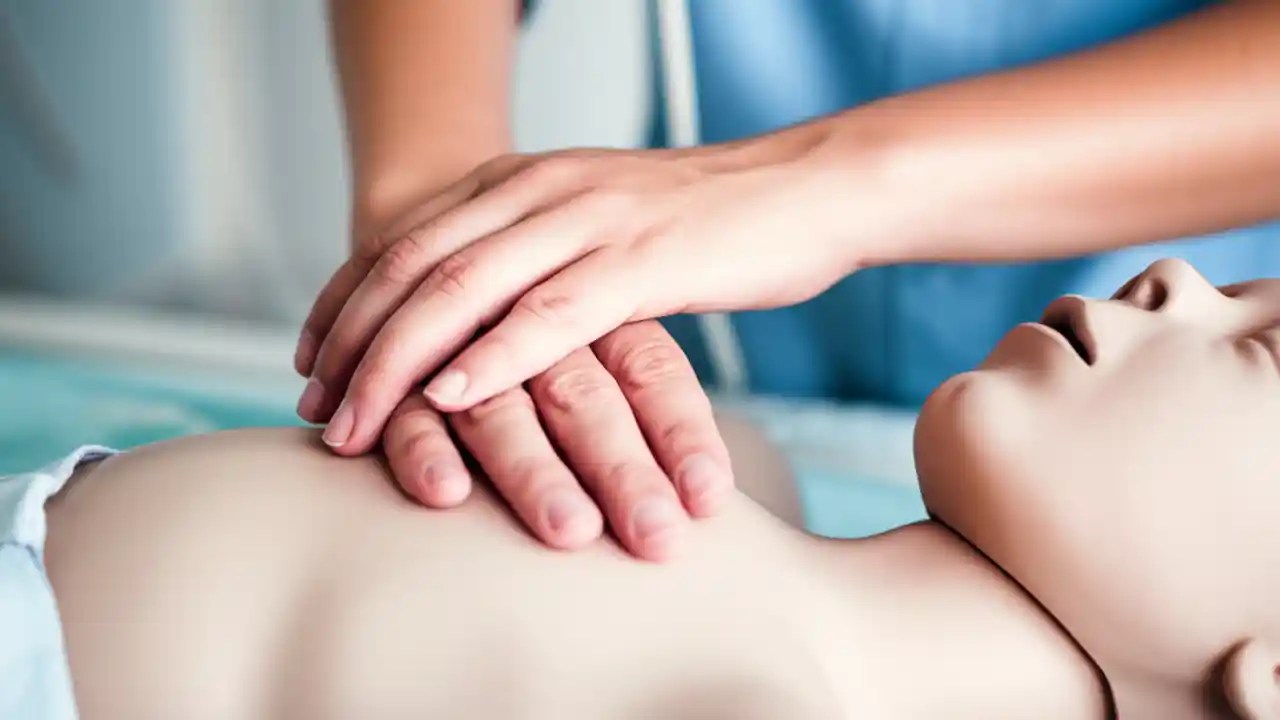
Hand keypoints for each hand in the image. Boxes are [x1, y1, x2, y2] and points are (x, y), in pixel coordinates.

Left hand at [297, 131, 856, 451]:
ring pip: (462, 291)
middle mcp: (539, 191)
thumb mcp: (594, 222)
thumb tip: (477, 314)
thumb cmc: (701, 220)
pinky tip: (450, 398)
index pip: (404, 244)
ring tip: (357, 428)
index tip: (310, 370)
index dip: (345, 308)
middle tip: (318, 415)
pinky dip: (491, 359)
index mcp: (521, 182)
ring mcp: (588, 221)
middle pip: (413, 270)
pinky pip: (549, 315)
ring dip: (398, 365)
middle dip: (353, 347)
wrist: (803, 186)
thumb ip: (532, 252)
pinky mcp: (643, 262)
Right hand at [372, 321, 732, 560]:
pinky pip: (405, 407)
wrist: (432, 223)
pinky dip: (422, 446)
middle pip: (581, 394)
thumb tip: (710, 477)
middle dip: (621, 468)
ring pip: (497, 405)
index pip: (649, 369)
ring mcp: (459, 335)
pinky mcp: (392, 358)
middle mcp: (530, 313)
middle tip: (658, 535)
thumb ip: (647, 390)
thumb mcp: (610, 314)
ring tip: (572, 531)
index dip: (682, 432)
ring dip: (533, 470)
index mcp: (592, 297)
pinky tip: (445, 493)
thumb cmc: (547, 297)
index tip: (710, 497)